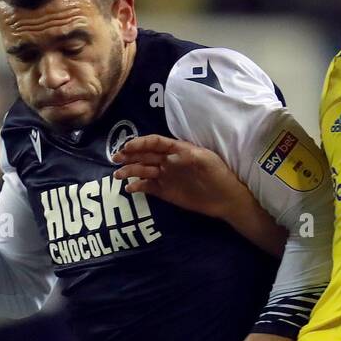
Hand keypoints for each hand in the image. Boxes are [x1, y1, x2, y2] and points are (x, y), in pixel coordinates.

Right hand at [111, 135, 241, 217]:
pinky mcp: (165, 192)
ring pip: (143, 171)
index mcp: (177, 149)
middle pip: (144, 155)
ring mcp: (166, 177)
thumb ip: (185, 155)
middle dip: (129, 155)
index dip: (140, 143)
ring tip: (117, 174)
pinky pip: (148, 187)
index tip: (128, 147)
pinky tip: (129, 188)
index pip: (154, 142)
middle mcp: (168, 161)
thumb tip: (168, 156)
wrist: (224, 198)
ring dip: (129, 171)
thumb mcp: (205, 159)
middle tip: (115, 158)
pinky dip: (137, 187)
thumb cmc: (217, 173)